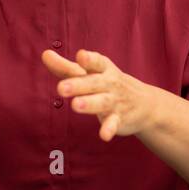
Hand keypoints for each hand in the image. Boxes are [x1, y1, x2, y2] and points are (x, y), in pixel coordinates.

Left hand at [41, 49, 158, 141]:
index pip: (96, 62)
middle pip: (93, 83)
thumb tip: (44, 54)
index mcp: (102, 69)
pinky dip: (109, 129)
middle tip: (61, 88)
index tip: (80, 56)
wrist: (144, 103)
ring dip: (90, 104)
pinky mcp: (119, 119)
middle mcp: (109, 83)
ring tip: (75, 105)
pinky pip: (113, 123)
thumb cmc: (108, 83)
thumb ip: (66, 66)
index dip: (89, 59)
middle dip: (78, 85)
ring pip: (102, 102)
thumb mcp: (90, 73)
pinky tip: (104, 135)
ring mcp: (114, 101)